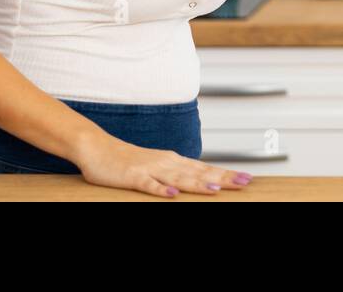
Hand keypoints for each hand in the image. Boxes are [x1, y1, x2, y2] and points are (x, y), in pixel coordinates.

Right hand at [75, 132, 249, 198]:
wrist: (96, 147)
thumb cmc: (126, 160)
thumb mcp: (156, 167)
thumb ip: (175, 174)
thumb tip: (196, 182)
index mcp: (173, 161)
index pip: (204, 168)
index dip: (226, 174)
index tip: (246, 178)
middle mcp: (166, 163)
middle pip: (198, 172)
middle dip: (222, 178)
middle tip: (243, 182)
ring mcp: (150, 169)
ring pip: (178, 177)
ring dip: (197, 184)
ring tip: (216, 190)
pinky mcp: (132, 176)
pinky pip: (148, 185)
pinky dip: (160, 189)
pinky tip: (171, 194)